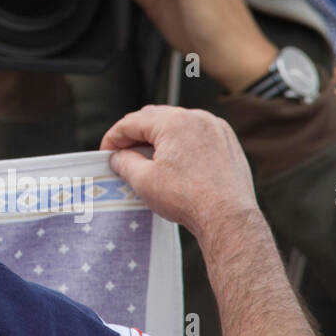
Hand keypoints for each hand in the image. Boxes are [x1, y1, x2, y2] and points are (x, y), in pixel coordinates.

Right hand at [100, 105, 259, 243]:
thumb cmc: (187, 199)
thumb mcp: (143, 180)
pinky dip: (182, 142)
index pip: (132, 122)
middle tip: (123, 154)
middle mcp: (196, 117)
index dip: (114, 137)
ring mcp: (215, 127)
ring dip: (159, 137)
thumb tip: (118, 157)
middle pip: (154, 118)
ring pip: (177, 124)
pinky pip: (197, 133)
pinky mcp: (228, 141)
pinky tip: (176, 162)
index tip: (106, 153)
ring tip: (148, 159)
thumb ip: (124, 162)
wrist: (229, 218)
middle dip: (136, 134)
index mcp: (173, 122)